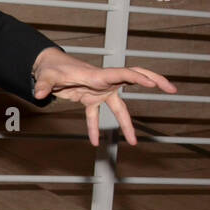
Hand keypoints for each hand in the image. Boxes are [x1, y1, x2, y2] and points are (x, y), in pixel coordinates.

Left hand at [32, 47, 176, 146]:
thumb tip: (38, 94)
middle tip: (172, 89)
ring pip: (120, 107)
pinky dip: (95, 128)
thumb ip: (43, 84)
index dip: (138, 77)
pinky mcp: (90, 99)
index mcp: (97, 74)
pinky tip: (95, 143)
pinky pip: (96, 116)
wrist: (47, 66)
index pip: (123, 73)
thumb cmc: (50, 67)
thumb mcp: (46, 75)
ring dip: (127, 124)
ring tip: (134, 142)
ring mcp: (99, 91)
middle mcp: (103, 82)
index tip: (153, 84)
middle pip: (134, 79)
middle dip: (154, 81)